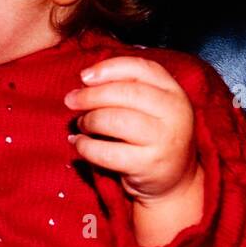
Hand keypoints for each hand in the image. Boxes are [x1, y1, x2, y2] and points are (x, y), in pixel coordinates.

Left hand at [65, 57, 199, 202]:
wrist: (174, 178)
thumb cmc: (154, 135)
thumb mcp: (152, 106)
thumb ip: (127, 87)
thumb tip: (86, 80)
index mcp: (173, 91)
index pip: (140, 68)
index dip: (108, 69)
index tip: (84, 77)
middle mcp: (174, 112)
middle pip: (126, 92)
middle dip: (91, 95)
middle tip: (71, 101)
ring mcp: (164, 139)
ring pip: (115, 120)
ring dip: (89, 121)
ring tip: (82, 125)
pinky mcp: (149, 164)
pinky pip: (107, 152)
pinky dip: (86, 146)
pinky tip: (80, 143)